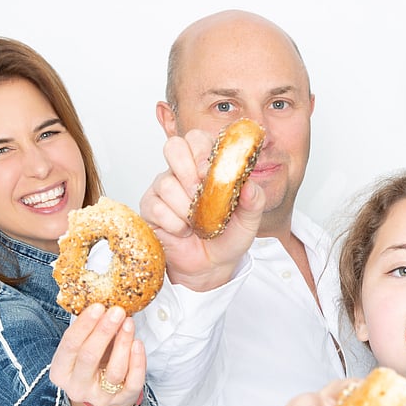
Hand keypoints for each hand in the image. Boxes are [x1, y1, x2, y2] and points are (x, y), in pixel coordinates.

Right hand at [50, 304, 146, 405]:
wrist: (103, 394)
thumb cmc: (92, 363)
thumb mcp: (83, 348)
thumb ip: (89, 331)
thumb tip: (104, 304)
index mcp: (60, 371)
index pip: (69, 345)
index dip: (84, 325)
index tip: (98, 306)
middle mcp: (76, 387)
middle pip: (89, 357)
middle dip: (104, 331)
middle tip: (117, 311)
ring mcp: (99, 397)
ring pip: (114, 370)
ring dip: (123, 343)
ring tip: (129, 323)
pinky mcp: (121, 402)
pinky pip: (133, 382)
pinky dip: (138, 362)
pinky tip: (138, 344)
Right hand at [139, 129, 265, 291]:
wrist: (211, 266)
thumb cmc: (227, 237)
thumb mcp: (249, 220)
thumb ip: (254, 200)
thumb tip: (249, 186)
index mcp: (206, 165)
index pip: (198, 139)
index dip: (202, 151)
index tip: (210, 172)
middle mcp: (182, 171)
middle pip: (173, 147)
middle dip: (187, 170)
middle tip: (199, 193)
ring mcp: (163, 188)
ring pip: (166, 183)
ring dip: (185, 207)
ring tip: (197, 223)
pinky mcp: (150, 208)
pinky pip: (156, 207)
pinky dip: (174, 223)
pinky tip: (184, 231)